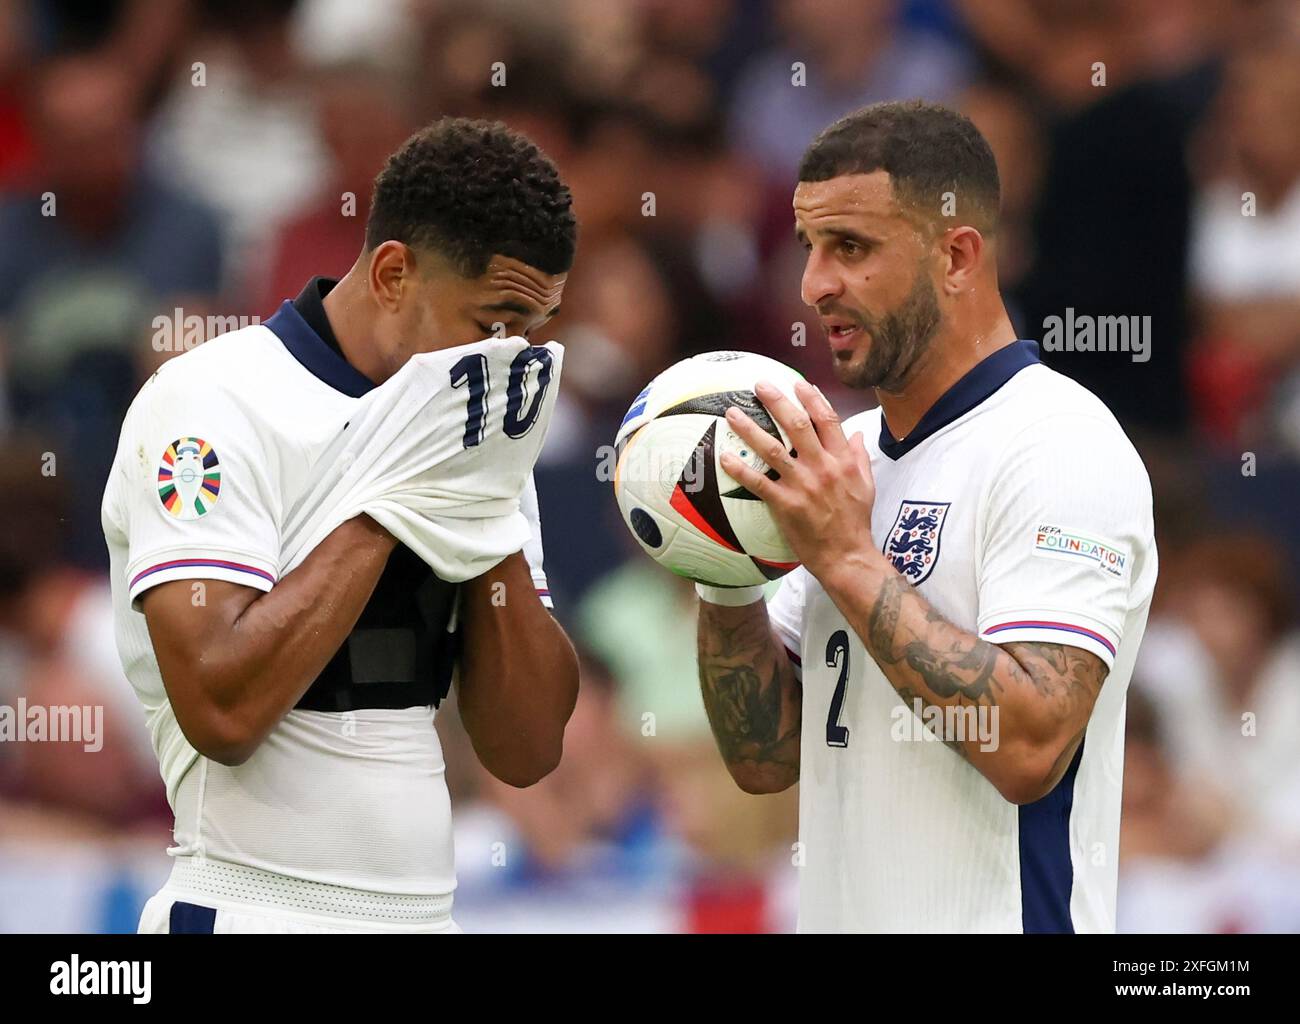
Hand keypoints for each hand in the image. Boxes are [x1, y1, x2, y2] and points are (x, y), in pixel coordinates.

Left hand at [720, 380, 876, 583]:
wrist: (847, 556)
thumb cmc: (856, 521)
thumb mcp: (866, 485)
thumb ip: (860, 457)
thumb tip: (857, 433)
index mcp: (843, 460)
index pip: (827, 420)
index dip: (812, 399)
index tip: (798, 384)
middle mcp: (823, 467)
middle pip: (798, 426)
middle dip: (777, 402)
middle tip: (759, 386)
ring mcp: (803, 485)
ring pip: (773, 450)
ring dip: (750, 429)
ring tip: (732, 414)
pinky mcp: (786, 504)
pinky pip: (758, 483)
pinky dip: (740, 470)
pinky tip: (724, 457)